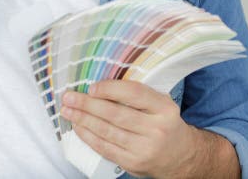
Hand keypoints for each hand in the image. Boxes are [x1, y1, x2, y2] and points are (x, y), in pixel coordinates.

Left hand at [60, 80, 198, 177]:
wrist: (180, 156)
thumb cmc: (164, 123)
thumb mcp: (161, 104)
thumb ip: (138, 95)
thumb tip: (101, 85)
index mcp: (164, 108)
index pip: (135, 94)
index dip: (111, 89)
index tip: (92, 87)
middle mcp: (156, 129)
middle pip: (116, 114)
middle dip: (88, 105)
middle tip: (69, 97)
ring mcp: (145, 148)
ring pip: (108, 132)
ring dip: (83, 120)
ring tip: (68, 110)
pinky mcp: (133, 163)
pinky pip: (106, 148)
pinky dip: (88, 136)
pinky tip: (78, 127)